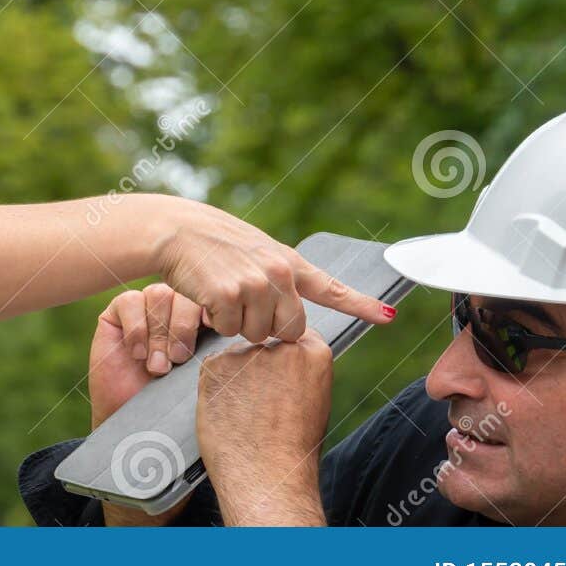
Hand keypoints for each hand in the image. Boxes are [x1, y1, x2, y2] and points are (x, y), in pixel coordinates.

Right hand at [88, 283, 204, 428]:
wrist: (133, 416)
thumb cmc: (170, 397)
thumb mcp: (199, 373)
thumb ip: (214, 349)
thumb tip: (237, 330)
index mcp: (199, 316)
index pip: (210, 299)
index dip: (213, 311)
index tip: (213, 330)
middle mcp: (174, 305)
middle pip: (184, 294)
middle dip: (182, 327)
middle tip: (178, 359)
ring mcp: (147, 304)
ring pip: (159, 294)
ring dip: (159, 332)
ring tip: (156, 365)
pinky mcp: (120, 309)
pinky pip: (130, 301)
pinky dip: (136, 328)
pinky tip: (137, 353)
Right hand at [146, 195, 394, 341]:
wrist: (177, 230)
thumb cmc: (212, 245)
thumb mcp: (255, 252)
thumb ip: (278, 277)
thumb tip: (292, 318)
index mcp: (288, 262)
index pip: (331, 288)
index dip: (362, 305)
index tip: (389, 317)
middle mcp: (279, 272)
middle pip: (290, 330)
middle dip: (268, 327)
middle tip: (244, 304)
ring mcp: (256, 283)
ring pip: (258, 334)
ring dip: (238, 324)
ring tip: (222, 293)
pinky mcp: (230, 295)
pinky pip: (230, 330)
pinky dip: (216, 320)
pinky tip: (207, 295)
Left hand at [196, 331, 332, 525]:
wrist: (266, 476)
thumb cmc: (292, 450)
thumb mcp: (315, 401)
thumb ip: (301, 371)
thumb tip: (284, 358)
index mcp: (314, 352)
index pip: (292, 334)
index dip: (281, 356)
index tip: (279, 376)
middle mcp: (282, 346)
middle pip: (262, 344)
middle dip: (256, 367)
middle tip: (259, 403)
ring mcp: (248, 354)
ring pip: (236, 357)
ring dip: (235, 377)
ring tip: (245, 414)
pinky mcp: (217, 365)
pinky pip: (214, 369)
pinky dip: (215, 387)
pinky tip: (228, 413)